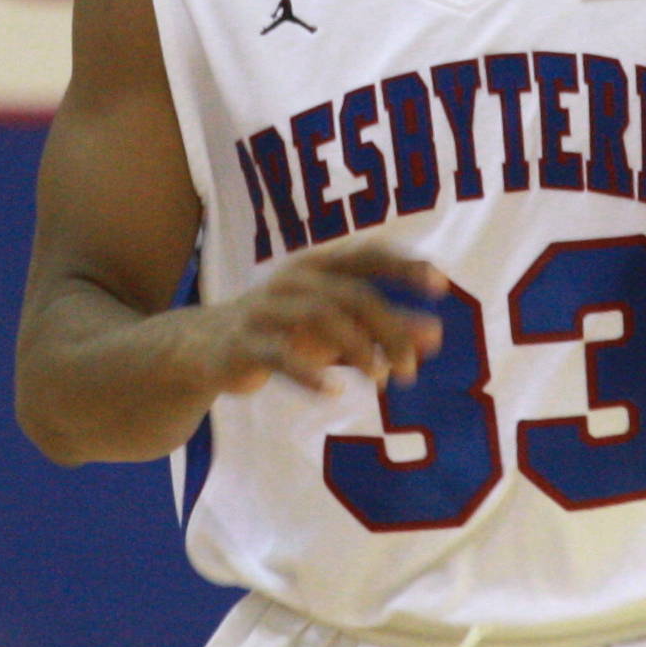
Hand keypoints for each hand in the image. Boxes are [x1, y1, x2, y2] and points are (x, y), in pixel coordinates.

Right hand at [193, 236, 447, 396]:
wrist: (205, 350)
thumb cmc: (283, 333)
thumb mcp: (336, 331)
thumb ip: (382, 331)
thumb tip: (436, 336)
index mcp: (319, 268)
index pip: (368, 255)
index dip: (405, 266)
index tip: (441, 285)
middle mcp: (294, 280)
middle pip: (353, 293)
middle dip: (389, 327)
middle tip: (411, 367)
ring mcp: (266, 309)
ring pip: (320, 315)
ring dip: (358, 347)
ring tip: (383, 379)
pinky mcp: (244, 343)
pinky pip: (279, 354)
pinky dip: (308, 372)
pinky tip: (334, 391)